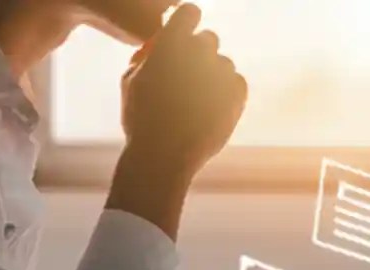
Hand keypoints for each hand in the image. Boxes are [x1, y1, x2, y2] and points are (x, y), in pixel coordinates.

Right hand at [119, 3, 246, 177]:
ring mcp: (221, 74)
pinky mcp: (237, 96)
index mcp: (170, 43)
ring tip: (197, 99)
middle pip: (209, 39)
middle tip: (187, 76)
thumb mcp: (131, 80)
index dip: (186, 23)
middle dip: (199, 52)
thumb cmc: (141, 119)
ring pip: (224, 63)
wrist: (164, 155)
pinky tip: (212, 105)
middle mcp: (199, 53)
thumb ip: (149, 55)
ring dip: (213, 74)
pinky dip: (228, 91)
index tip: (183, 35)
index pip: (189, 12)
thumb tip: (160, 45)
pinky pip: (238, 82)